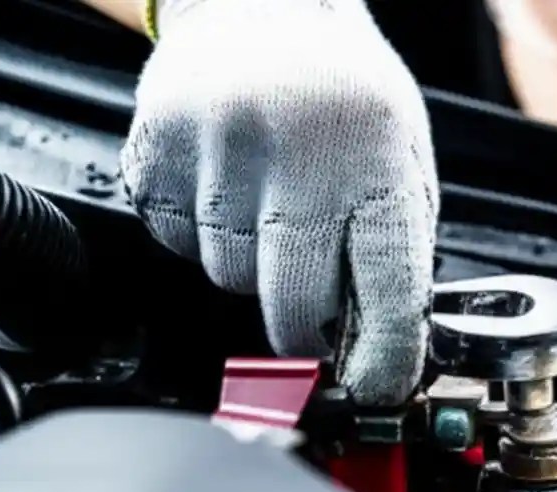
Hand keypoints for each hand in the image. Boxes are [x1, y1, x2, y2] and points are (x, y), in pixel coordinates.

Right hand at [120, 0, 438, 406]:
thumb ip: (395, 242)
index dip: (384, 357)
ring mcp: (219, 152)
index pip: (388, 290)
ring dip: (249, 264)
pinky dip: (199, 233)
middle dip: (307, 324)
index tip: (376, 388)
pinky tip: (223, 183)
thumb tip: (382, 342)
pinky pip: (176, 243)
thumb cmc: (340, 88)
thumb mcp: (400, 153)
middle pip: (295, 306)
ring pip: (229, 278)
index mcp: (375, 157)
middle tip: (312, 300)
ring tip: (266, 197)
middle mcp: (298, 155)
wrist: (258, 7)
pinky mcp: (156, 152)